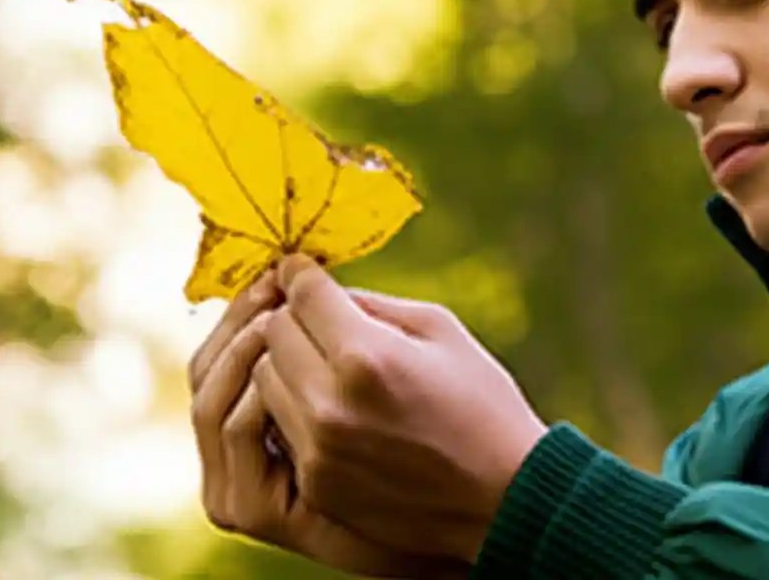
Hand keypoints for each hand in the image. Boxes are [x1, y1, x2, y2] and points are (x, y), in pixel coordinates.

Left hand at [188, 273, 469, 577]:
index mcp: (366, 355)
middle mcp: (330, 403)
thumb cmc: (482, 403)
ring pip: (264, 381)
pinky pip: (279, 427)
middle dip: (295, 319)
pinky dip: (298, 411)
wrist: (505, 498)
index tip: (301, 271)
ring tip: (328, 368)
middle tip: (319, 321)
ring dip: (289, 366)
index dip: (301, 274)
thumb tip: (321, 290)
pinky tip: (337, 412)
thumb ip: (373, 304)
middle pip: (272, 333)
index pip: (301, 294)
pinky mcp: (315, 484)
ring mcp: (317, 450)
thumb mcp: (441, 331)